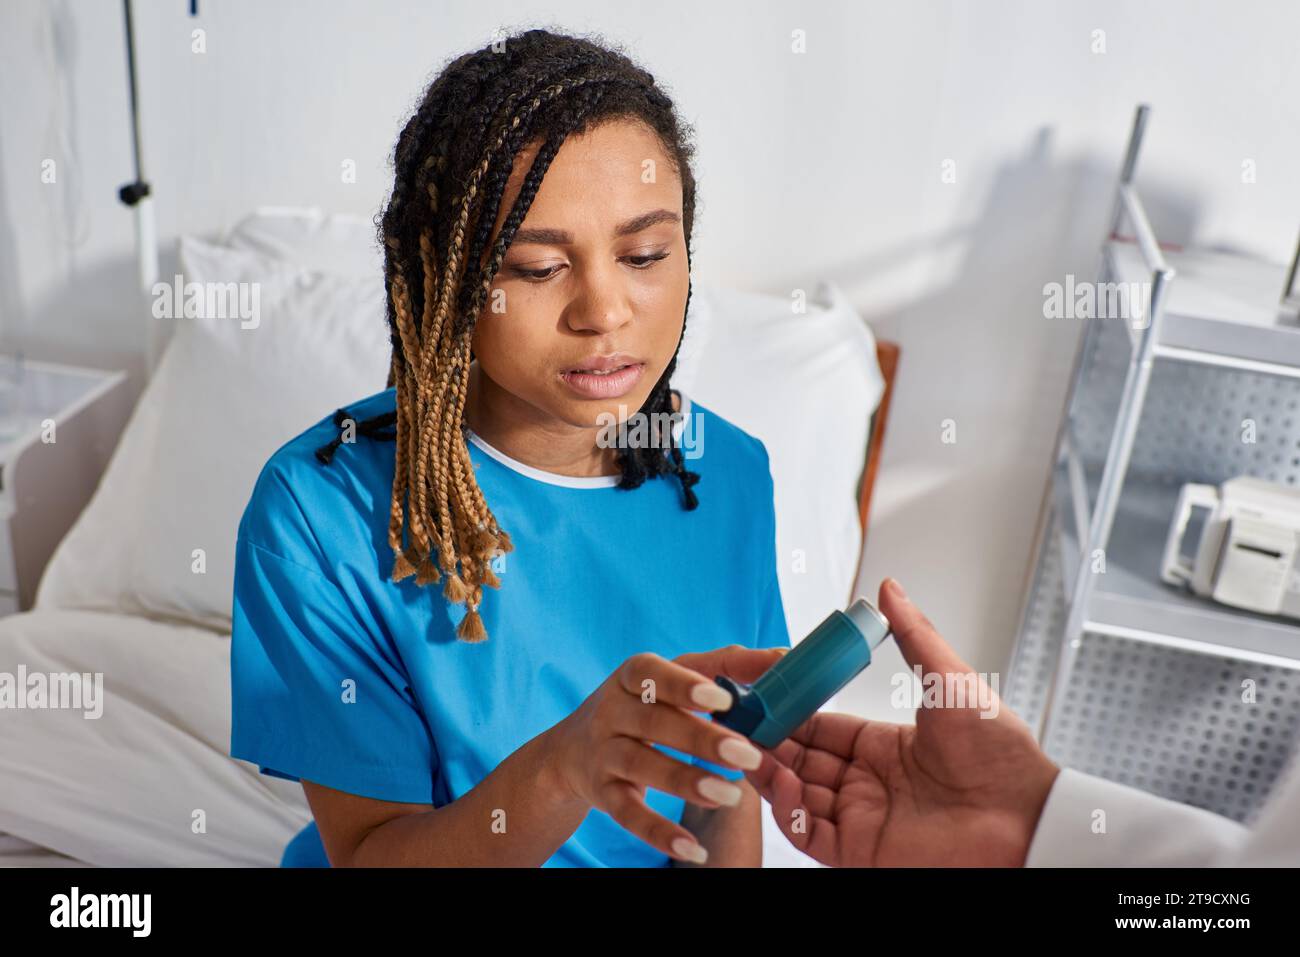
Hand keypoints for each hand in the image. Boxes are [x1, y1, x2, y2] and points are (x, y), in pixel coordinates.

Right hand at [549, 645, 785, 862]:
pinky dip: (659, 833)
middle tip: (747, 755)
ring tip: (730, 796)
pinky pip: (628, 815)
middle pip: (655, 723)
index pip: (653, 674)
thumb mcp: (673, 678)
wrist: (572, 750)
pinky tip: (694, 849)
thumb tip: (784, 656)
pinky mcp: (602, 794)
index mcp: (632, 677)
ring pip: (643, 767)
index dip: (684, 685)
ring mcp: (604, 754)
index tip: (723, 698)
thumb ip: (726, 666)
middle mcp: (611, 712)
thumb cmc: (643, 705)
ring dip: (686, 782)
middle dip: (702, 740)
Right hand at [747, 579, 1059, 866]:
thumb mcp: (949, 682)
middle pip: (800, 761)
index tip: (763, 693)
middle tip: (739, 720)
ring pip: (796, 796)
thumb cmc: (1000, 752)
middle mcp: (869, 783)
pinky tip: (780, 782)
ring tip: (749, 747)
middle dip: (768, 740)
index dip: (790, 711)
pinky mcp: (861, 852)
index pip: (820, 727)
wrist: (1029, 819)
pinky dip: (786, 811)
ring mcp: (863, 819)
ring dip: (768, 772)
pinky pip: (808, 834)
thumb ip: (913, 636)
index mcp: (885, 746)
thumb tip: (889, 589)